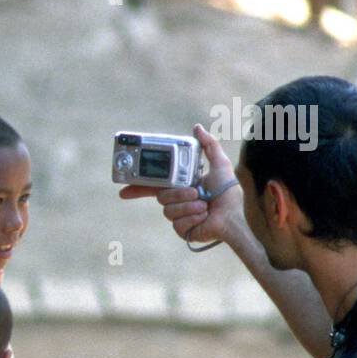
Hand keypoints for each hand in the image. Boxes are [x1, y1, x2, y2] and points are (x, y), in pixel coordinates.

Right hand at [119, 123, 243, 245]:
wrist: (233, 216)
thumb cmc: (228, 193)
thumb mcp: (219, 163)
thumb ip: (209, 144)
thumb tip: (196, 127)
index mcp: (180, 186)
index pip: (153, 187)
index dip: (137, 189)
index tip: (123, 190)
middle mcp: (177, 201)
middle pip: (162, 197)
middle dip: (178, 194)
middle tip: (195, 192)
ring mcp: (178, 217)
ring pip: (168, 210)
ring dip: (189, 206)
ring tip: (204, 206)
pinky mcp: (182, 230)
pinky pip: (177, 223)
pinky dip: (192, 217)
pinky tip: (203, 216)